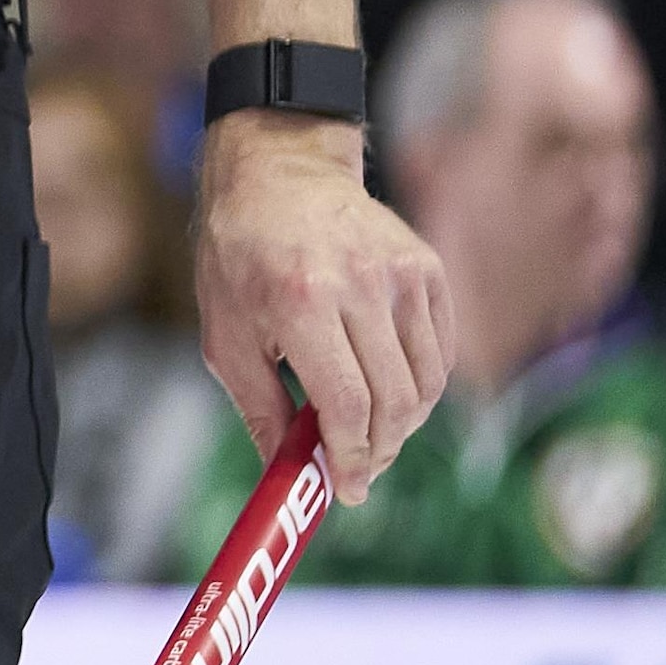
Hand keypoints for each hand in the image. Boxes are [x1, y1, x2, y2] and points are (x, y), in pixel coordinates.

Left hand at [194, 108, 449, 499]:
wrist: (278, 174)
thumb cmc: (239, 259)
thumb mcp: (225, 336)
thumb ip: (261, 409)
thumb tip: (290, 477)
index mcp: (300, 303)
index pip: (349, 406)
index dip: (353, 459)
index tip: (349, 490)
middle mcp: (357, 285)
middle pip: (395, 402)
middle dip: (380, 451)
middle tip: (361, 469)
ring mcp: (399, 273)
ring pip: (426, 383)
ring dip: (404, 424)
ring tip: (373, 434)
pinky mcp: (426, 266)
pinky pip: (440, 350)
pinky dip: (423, 385)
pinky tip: (391, 391)